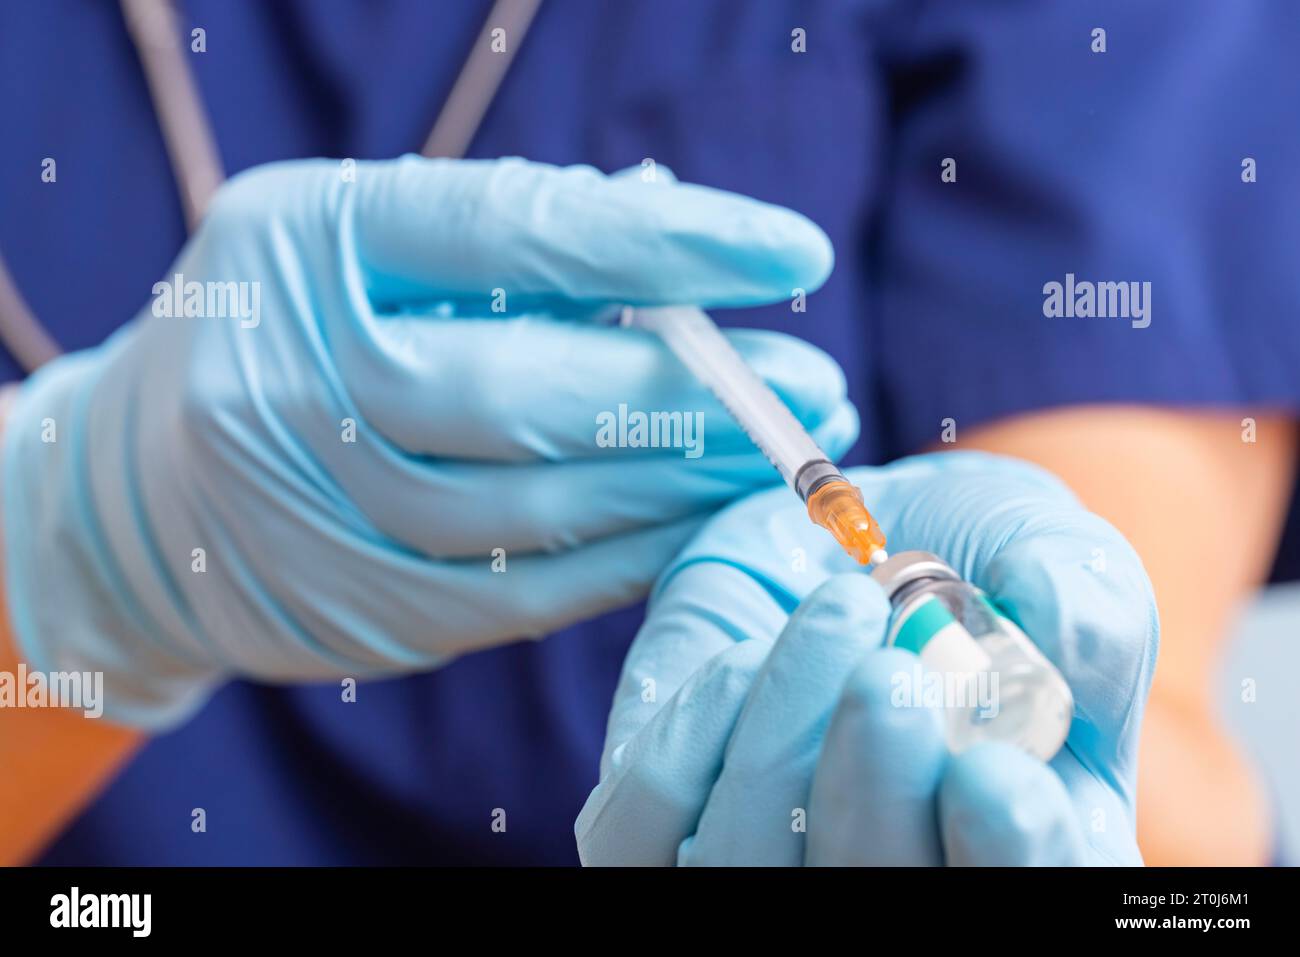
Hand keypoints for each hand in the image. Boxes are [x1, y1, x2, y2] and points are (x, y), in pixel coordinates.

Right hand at [1, 156, 854, 728]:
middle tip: (817, 389)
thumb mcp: (371, 243)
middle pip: (527, 394)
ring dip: (682, 489)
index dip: (665, 244)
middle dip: (695, 399)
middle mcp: (291, 380)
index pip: (510, 232)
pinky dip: (629, 561)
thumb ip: (514, 250)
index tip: (794, 252)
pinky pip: (523, 596)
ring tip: (781, 461)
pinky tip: (703, 528)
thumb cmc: (300, 326)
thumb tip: (692, 269)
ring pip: (536, 512)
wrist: (148, 478)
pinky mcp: (356, 611)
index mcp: (305, 243)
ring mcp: (314, 512)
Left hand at [575, 451, 1156, 864]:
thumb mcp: (1041, 544)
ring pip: (746, 865)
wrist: (844, 533)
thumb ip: (1081, 592)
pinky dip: (690, 736)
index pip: (1028, 890)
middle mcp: (889, 862)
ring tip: (840, 609)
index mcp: (1009, 837)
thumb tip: (1064, 636)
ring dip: (783, 743)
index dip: (1013, 859)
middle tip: (891, 675)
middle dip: (877, 795)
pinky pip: (647, 821)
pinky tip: (747, 656)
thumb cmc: (964, 551)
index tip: (998, 775)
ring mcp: (763, 852)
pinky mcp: (661, 819)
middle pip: (870, 890)